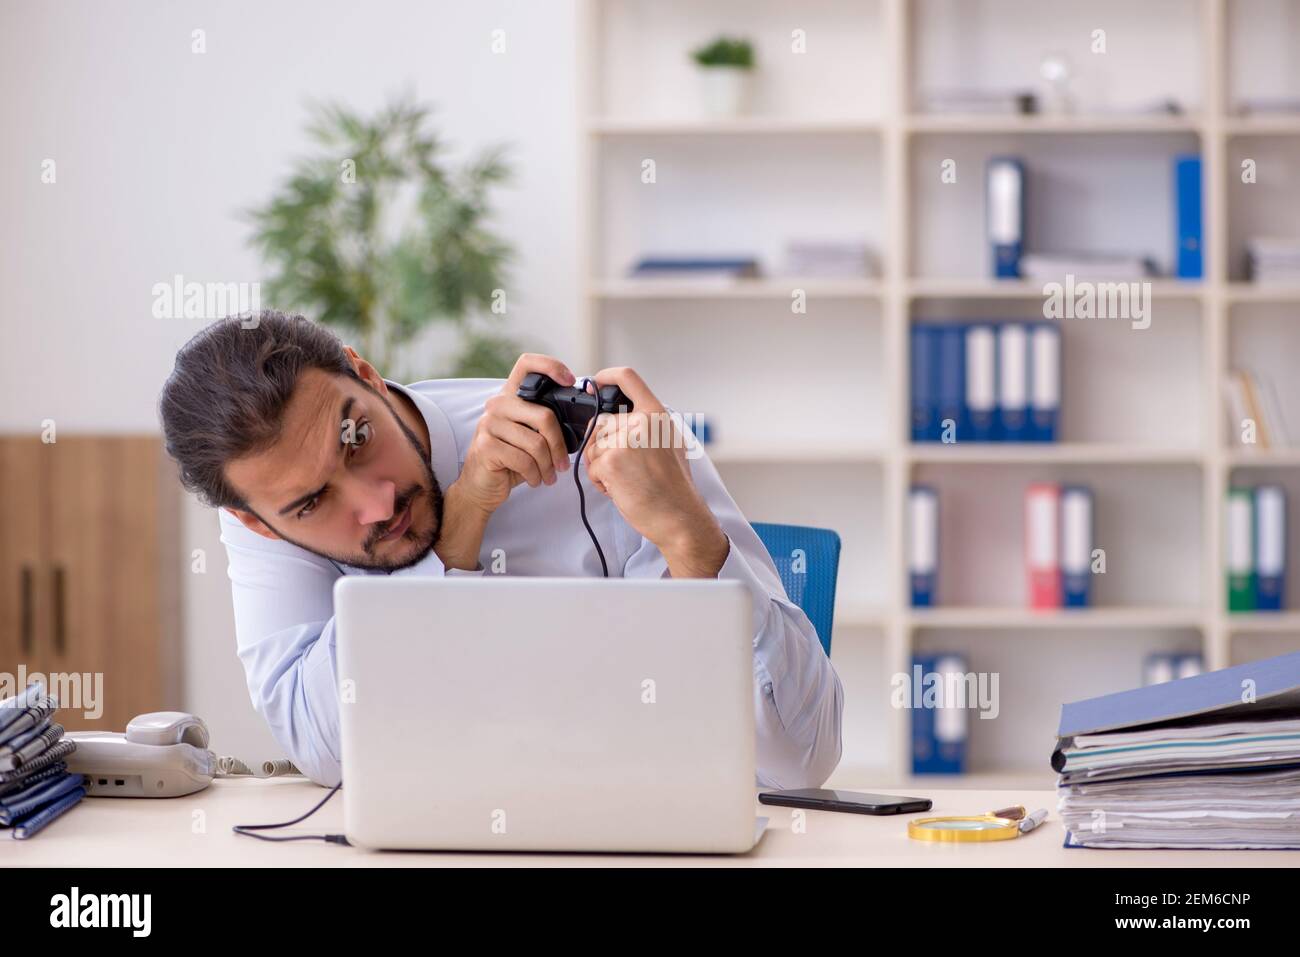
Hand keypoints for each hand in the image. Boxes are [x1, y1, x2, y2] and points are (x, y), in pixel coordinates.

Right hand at [451, 353, 573, 516]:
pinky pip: (524, 460)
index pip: (527, 364)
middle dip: (559, 446)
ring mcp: (489, 423)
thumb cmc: (510, 460)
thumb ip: (545, 424)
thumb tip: (580, 423)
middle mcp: (498, 404)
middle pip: (545, 416)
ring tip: (549, 476)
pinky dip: (535, 474)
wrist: (480, 485)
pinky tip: (535, 480)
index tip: (570, 381)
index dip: (551, 366)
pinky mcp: (486, 445)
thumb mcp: (529, 437)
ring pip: (536, 443)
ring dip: (548, 466)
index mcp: (511, 396)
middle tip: (563, 464)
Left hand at [582, 367, 728, 577]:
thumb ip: (647, 426)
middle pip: (600, 424)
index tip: (596, 381)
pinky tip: (620, 489)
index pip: (628, 377)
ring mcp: (625, 440)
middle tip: (624, 468)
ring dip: (600, 467)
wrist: (679, 516)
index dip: (606, 376)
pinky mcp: (611, 461)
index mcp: (657, 414)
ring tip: (626, 480)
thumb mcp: (669, 443)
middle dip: (601, 447)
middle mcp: (641, 422)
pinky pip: (591, 467)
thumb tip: (620, 419)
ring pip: (592, 447)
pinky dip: (600, 482)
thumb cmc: (673, 487)